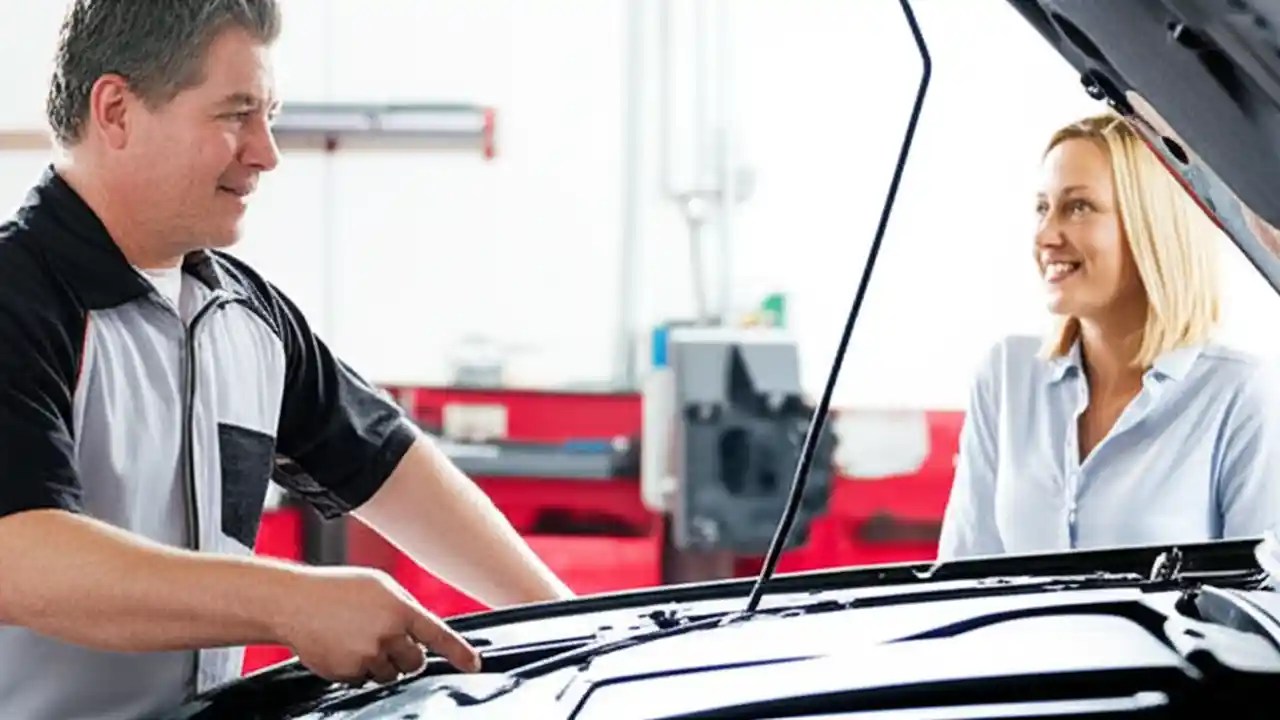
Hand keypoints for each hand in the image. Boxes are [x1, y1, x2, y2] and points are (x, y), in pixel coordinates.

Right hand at [272, 566, 480, 684]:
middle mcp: (386, 635)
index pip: (438, 635)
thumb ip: (406, 607)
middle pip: (415, 663)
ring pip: (390, 674)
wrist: (294, 602)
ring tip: (357, 638)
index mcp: (399, 609)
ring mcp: (367, 657)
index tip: (474, 666)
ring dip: (381, 663)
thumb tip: (425, 632)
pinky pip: (365, 681)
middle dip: (406, 656)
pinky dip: (358, 669)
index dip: (459, 652)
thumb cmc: (338, 589)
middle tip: (385, 639)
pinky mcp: (347, 673)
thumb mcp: (380, 586)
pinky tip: (343, 647)